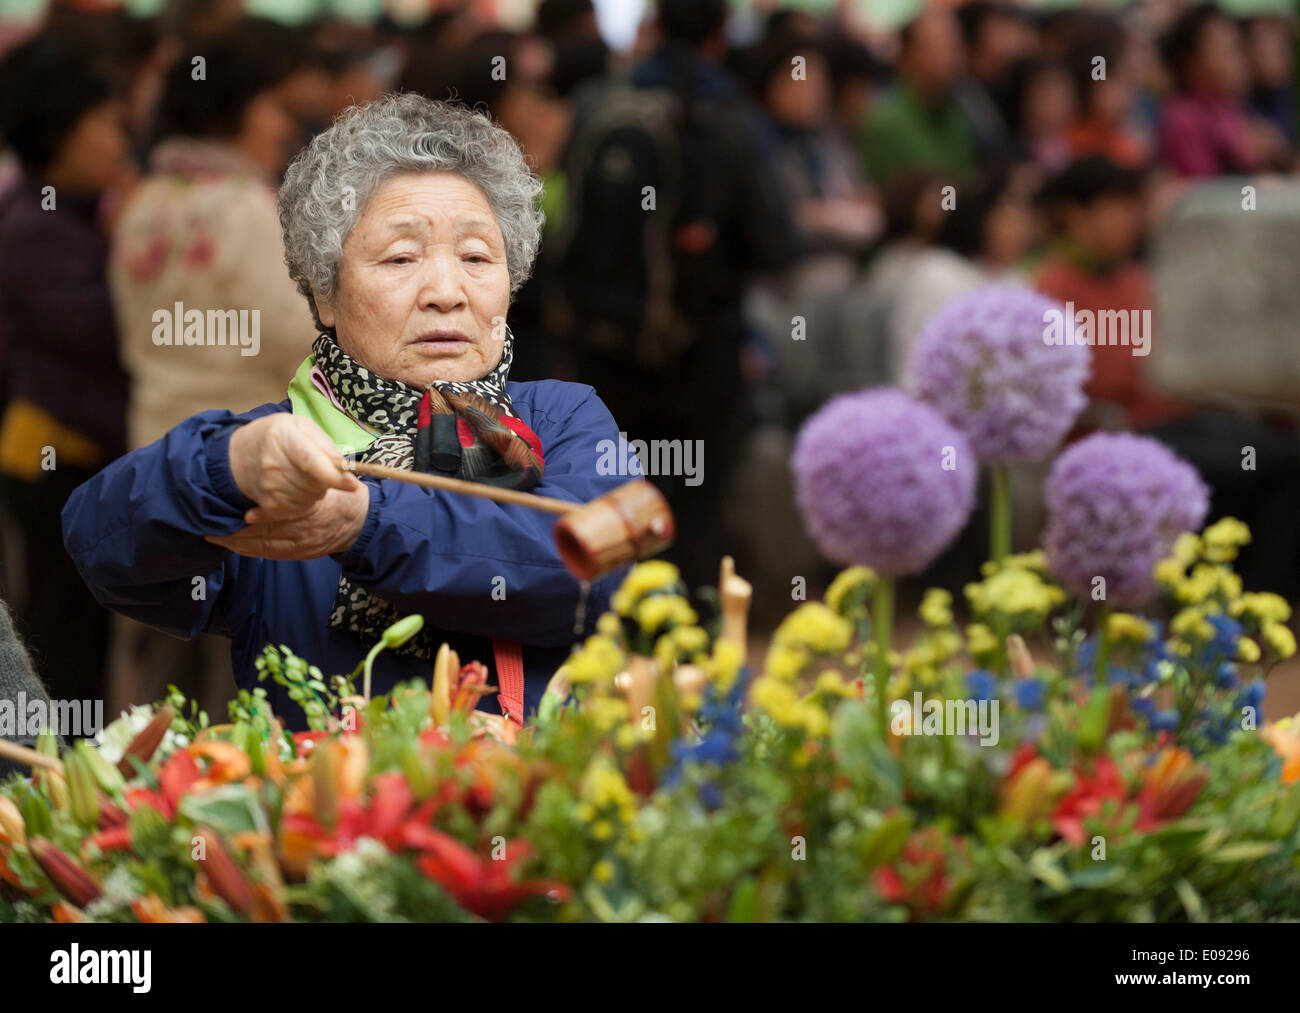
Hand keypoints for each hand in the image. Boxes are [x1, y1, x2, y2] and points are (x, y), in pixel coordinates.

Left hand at [205, 483, 370, 559]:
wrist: (358, 520)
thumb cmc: (337, 493)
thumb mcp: (330, 476)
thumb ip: (308, 470)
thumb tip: (276, 465)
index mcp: (314, 510)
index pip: (282, 516)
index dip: (260, 518)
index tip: (243, 514)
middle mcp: (307, 531)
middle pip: (267, 535)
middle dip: (237, 533)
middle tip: (212, 529)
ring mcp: (304, 545)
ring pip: (265, 547)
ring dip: (238, 544)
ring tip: (216, 537)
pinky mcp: (301, 554)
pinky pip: (271, 554)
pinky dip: (250, 551)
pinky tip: (234, 545)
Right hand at [227, 413, 359, 521]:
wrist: (236, 456)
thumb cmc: (275, 437)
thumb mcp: (300, 428)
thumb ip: (325, 445)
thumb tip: (345, 466)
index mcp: (283, 437)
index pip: (311, 461)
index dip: (334, 475)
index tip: (353, 483)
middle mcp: (272, 463)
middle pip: (315, 483)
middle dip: (326, 479)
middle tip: (317, 467)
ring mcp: (268, 486)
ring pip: (311, 498)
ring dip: (316, 490)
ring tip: (302, 474)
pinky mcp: (269, 504)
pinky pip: (300, 508)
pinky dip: (305, 500)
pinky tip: (294, 486)